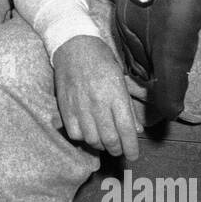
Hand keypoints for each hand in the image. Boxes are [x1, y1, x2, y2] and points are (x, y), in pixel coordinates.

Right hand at [52, 35, 141, 160]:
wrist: (73, 46)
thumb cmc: (101, 60)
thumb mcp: (120, 79)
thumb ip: (127, 106)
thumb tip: (135, 129)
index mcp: (115, 95)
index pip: (126, 130)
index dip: (131, 148)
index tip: (133, 155)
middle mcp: (98, 103)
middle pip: (110, 139)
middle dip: (117, 150)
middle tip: (119, 150)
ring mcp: (80, 106)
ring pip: (92, 139)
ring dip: (101, 146)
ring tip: (105, 142)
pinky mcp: (65, 107)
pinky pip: (75, 133)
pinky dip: (83, 138)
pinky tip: (88, 132)